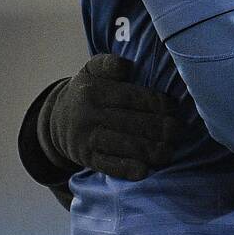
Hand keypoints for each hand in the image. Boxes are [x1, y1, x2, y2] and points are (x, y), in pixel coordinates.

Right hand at [38, 53, 181, 179]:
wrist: (55, 121)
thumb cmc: (86, 93)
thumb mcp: (90, 71)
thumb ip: (108, 63)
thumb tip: (126, 66)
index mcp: (94, 91)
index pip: (134, 97)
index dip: (159, 103)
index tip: (174, 108)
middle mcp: (89, 115)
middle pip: (134, 123)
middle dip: (162, 128)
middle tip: (179, 131)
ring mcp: (87, 138)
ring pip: (126, 145)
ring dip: (153, 150)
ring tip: (170, 150)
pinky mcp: (87, 158)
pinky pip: (109, 166)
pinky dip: (128, 169)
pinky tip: (145, 170)